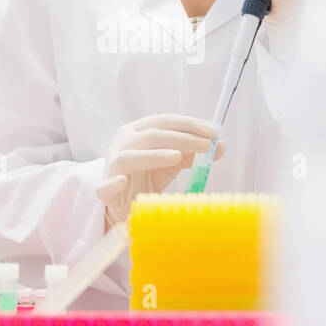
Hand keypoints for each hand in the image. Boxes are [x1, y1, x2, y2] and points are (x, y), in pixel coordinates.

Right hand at [94, 114, 224, 228]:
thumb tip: (221, 146)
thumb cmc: (146, 177)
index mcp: (137, 132)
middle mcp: (122, 144)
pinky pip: (105, 187)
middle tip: (206, 145)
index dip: (188, 124)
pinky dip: (114, 184)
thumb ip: (192, 154)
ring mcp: (112, 166)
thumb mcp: (171, 162)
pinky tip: (124, 182)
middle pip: (151, 136)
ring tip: (178, 157)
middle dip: (181, 138)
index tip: (213, 131)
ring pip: (130, 157)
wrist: (123, 204)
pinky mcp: (104, 190)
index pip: (163, 121)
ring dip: (154, 155)